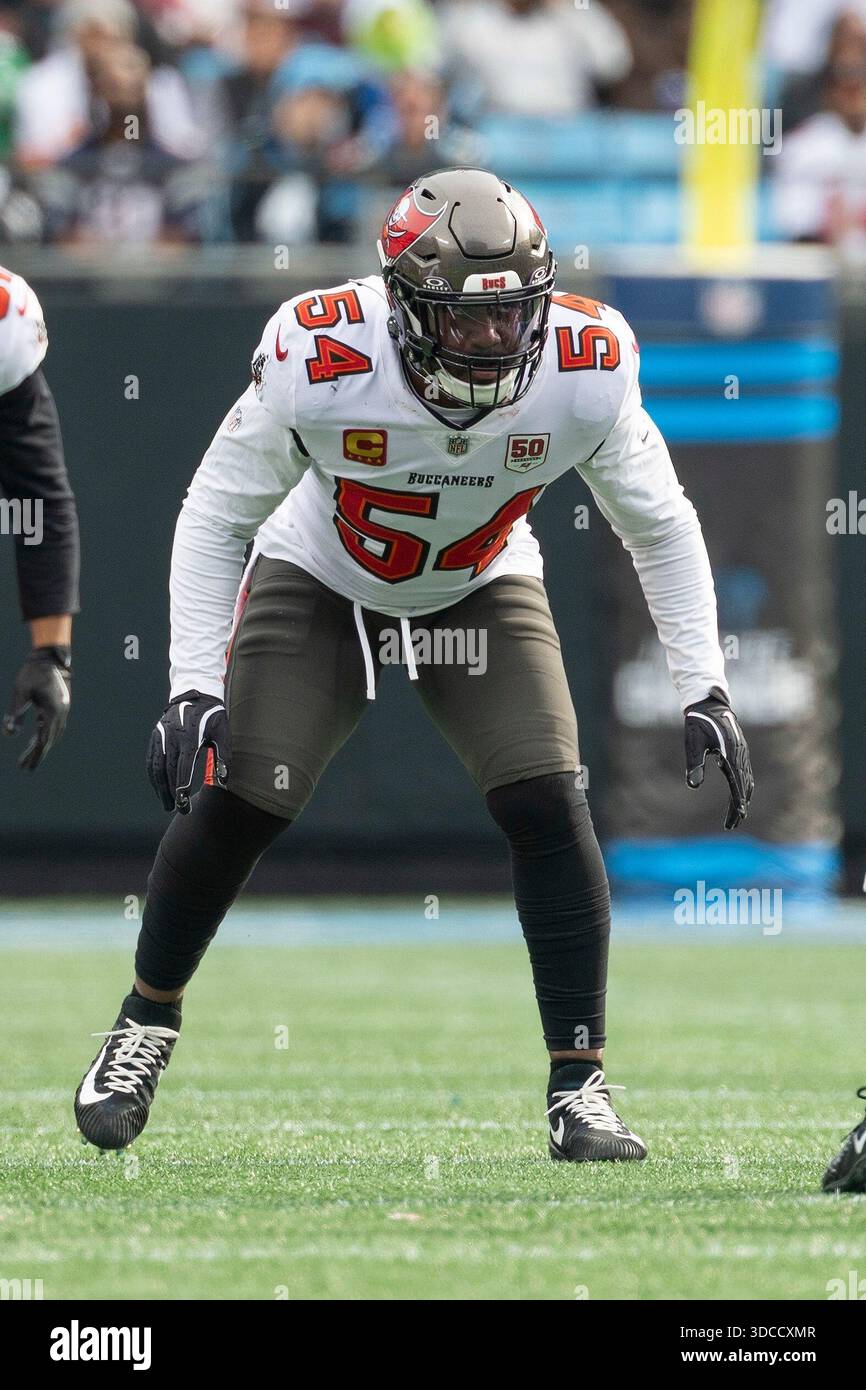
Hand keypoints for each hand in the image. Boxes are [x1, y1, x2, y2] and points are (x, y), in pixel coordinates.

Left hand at [3, 645, 71, 769]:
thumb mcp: (20, 692)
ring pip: (51, 734)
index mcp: (54, 710)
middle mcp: (61, 712)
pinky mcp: (58, 707)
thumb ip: (15, 713)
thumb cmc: (32, 673)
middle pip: (49, 739)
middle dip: (37, 754)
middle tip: (25, 768)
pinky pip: (50, 726)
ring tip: (27, 759)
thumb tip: (9, 734)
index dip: (35, 754)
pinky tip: (34, 741)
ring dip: (40, 746)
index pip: (45, 738)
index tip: (25, 766)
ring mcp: (62, 710)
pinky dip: (42, 736)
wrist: (48, 658)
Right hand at [147, 690, 229, 813]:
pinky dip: (153, 775)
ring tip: (167, 804)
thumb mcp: (223, 732)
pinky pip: (152, 759)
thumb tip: (224, 779)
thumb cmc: (213, 715)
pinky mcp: (156, 735)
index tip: (183, 803)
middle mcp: (172, 737)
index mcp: (189, 737)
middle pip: (168, 770)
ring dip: (160, 788)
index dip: (181, 787)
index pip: (183, 767)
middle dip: (172, 792)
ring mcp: (161, 736)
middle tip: (178, 810)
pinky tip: (158, 788)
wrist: (195, 692)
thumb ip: (224, 755)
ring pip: (157, 767)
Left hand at [684, 687, 753, 829]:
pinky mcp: (739, 751)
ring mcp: (742, 753)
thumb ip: (694, 762)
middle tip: (731, 825)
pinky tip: (737, 798)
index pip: (737, 782)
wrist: (708, 703)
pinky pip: (744, 774)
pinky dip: (742, 788)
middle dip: (739, 806)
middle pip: (744, 786)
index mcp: (730, 753)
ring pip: (746, 781)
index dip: (737, 801)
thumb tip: (693, 785)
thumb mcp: (693, 742)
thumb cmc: (698, 722)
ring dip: (742, 799)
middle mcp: (740, 754)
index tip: (737, 816)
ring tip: (735, 816)